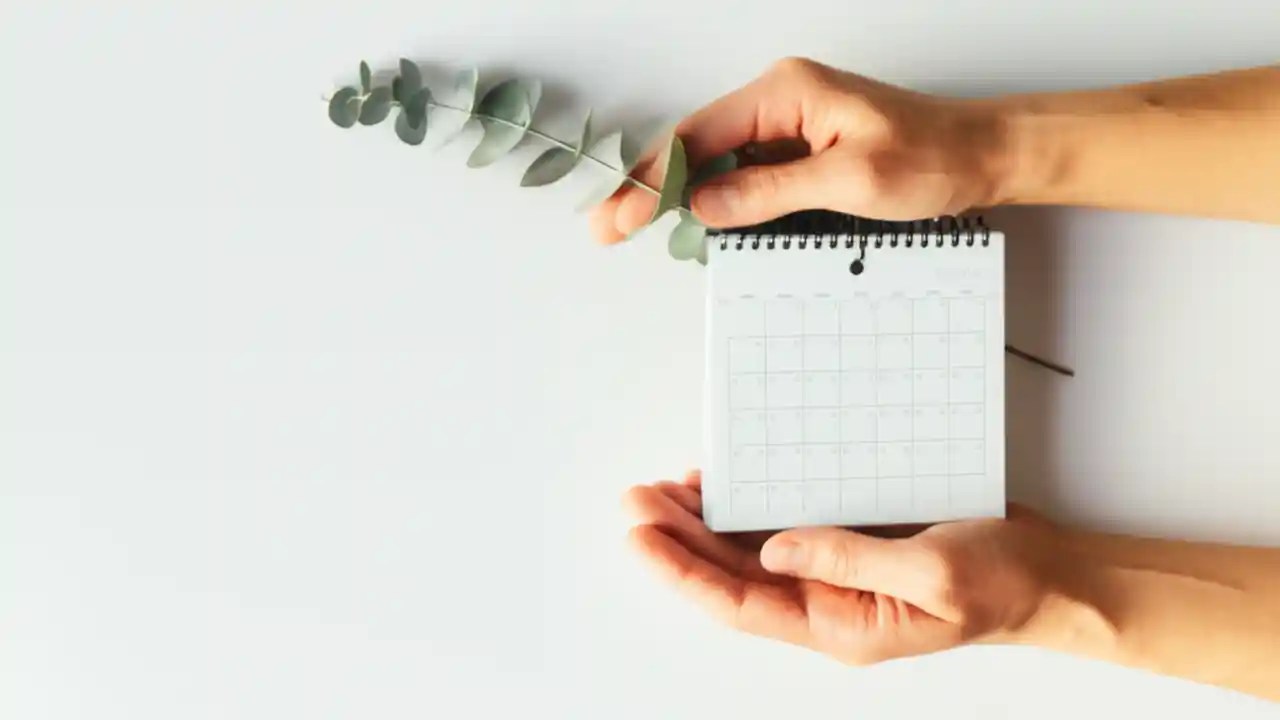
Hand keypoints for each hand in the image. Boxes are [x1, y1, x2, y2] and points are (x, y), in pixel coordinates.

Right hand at [591, 57, 1008, 243]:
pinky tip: (695, 225)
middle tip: (607, 227)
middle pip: (696, 146)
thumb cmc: (935, 157)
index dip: (652, 180)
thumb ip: (770, 192)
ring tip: (632, 227)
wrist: (986, 154)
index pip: (698, 136)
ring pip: (716, 160)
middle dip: (648, 187)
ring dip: (677, 196)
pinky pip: (747, 171)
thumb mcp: (850, 181)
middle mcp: (782, 100)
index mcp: (787, 93)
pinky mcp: (804, 146)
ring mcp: (791, 123)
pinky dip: (717, 198)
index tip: (622, 216)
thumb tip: (705, 205)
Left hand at [625, 470, 1058, 664]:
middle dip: (677, 540)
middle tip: (636, 501)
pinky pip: (781, 529)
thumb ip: (850, 562)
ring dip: (704, 524)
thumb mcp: (932, 576)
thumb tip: (775, 548)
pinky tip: (724, 487)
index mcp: (839, 626)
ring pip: (747, 553)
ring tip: (663, 491)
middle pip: (729, 577)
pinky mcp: (848, 546)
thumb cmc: (1004, 585)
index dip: (681, 571)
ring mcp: (834, 576)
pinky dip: (747, 508)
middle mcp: (825, 605)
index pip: (736, 604)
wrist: (1047, 577)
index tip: (639, 536)